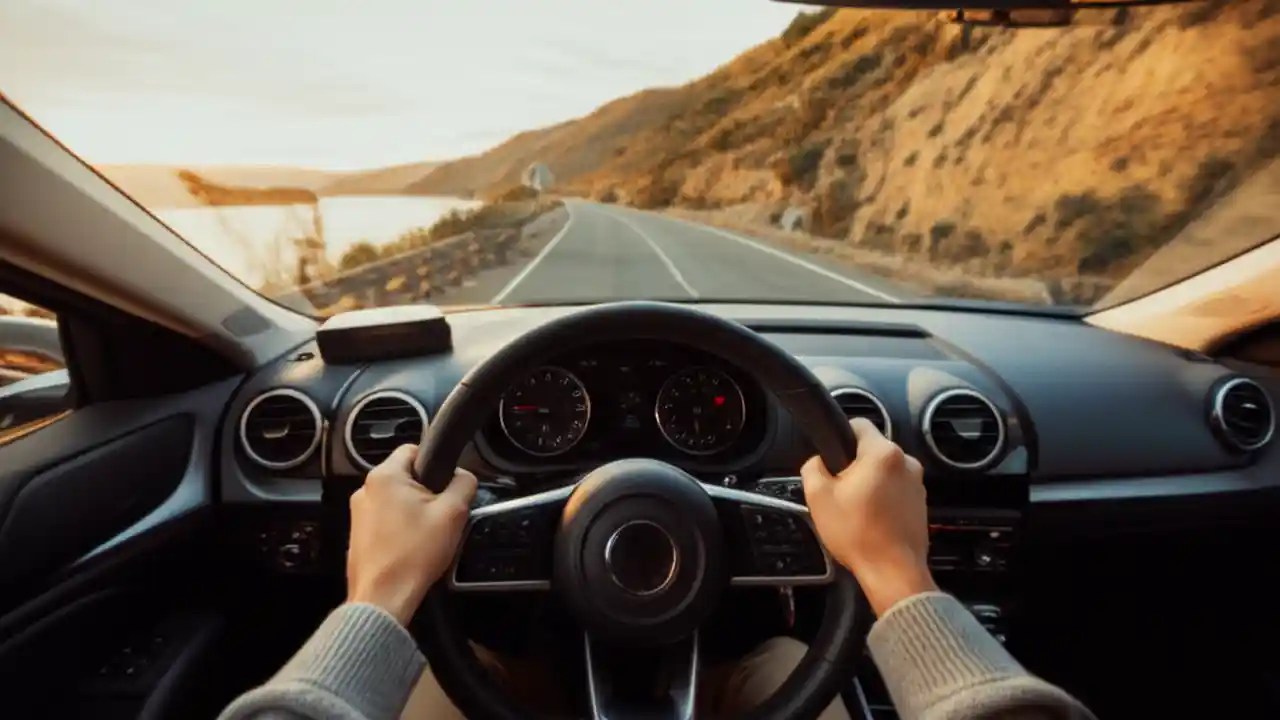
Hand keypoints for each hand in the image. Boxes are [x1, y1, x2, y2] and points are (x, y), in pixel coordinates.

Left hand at [346, 444, 476, 624]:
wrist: (384, 598)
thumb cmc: (413, 556)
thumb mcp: (452, 513)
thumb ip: (464, 484)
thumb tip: (464, 476)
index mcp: (384, 476)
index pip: (414, 448)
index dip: (436, 464)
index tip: (447, 486)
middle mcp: (365, 490)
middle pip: (406, 476)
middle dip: (427, 492)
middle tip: (441, 515)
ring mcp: (359, 513)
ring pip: (396, 500)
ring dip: (414, 511)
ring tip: (427, 535)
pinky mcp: (359, 534)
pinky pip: (386, 520)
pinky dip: (401, 528)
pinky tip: (412, 547)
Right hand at [801, 418, 937, 615]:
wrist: (893, 571)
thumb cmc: (856, 533)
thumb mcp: (818, 497)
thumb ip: (813, 467)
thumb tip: (818, 461)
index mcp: (883, 453)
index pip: (859, 423)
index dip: (840, 436)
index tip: (832, 458)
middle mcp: (906, 461)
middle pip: (872, 450)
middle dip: (854, 465)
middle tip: (840, 491)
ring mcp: (918, 483)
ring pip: (884, 471)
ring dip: (870, 482)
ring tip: (856, 509)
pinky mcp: (922, 503)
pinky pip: (896, 489)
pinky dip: (884, 498)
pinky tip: (872, 520)